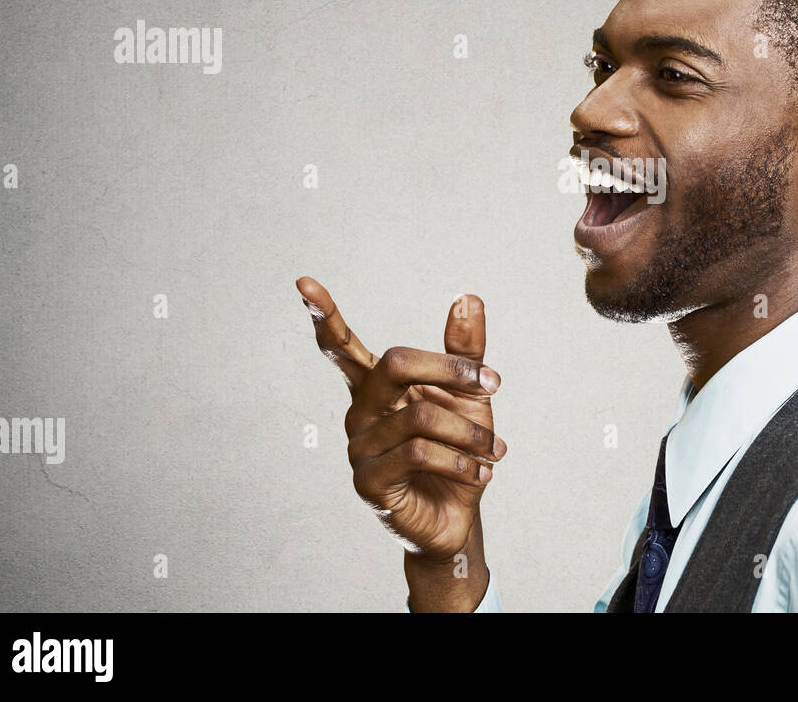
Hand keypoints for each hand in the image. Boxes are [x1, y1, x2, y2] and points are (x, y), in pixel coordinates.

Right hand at [296, 276, 505, 562]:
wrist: (460, 515)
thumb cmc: (458, 450)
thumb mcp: (470, 396)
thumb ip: (465, 350)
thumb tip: (468, 297)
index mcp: (376, 387)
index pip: (343, 347)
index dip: (325, 315)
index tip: (304, 282)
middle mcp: (360, 412)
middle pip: (395, 363)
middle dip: (451, 370)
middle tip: (494, 383)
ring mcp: (359, 447)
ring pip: (421, 415)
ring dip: (470, 432)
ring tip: (494, 451)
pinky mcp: (368, 482)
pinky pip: (418, 453)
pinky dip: (460, 460)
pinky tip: (481, 472)